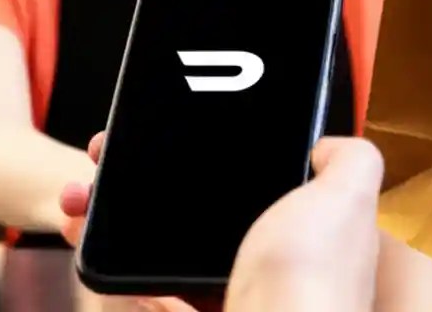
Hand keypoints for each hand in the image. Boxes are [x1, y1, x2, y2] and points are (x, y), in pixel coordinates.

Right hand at [60, 135, 386, 311]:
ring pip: (159, 247)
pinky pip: (141, 287)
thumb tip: (329, 143)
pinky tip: (90, 240)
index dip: (207, 156)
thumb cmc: (309, 282)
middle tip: (104, 169)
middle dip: (146, 186)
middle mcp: (268, 263)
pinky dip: (110, 267)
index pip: (252, 182)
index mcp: (304, 231)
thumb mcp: (346, 198)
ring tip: (81, 201)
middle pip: (194, 212)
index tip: (169, 136)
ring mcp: (228, 294)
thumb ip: (350, 161)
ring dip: (114, 220)